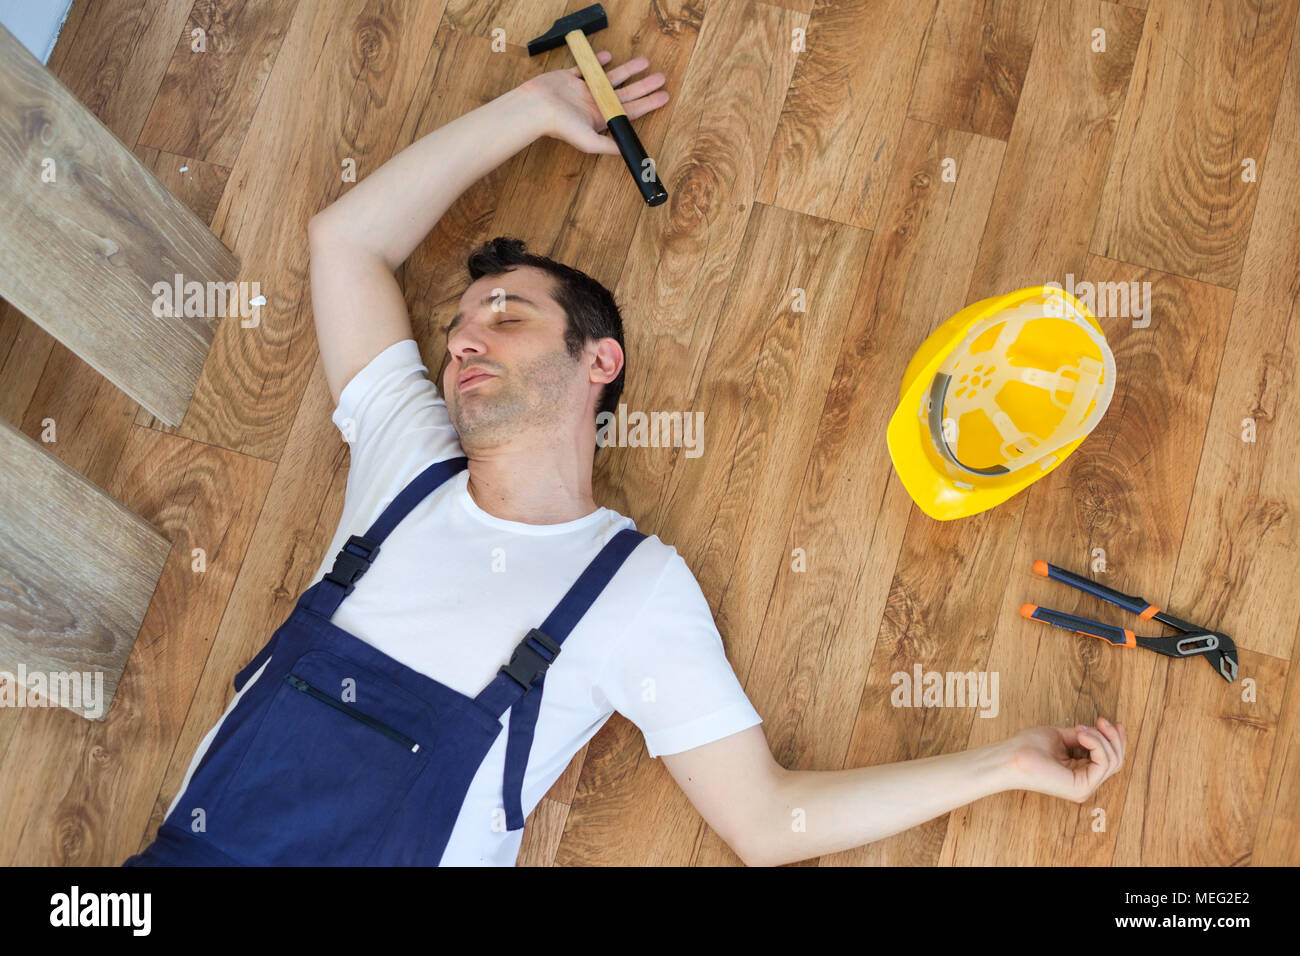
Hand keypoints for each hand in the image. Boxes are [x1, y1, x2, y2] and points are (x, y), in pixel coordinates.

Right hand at [522, 51, 668, 154]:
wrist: (536, 107)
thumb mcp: (589, 141)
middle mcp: (595, 104)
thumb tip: (629, 154)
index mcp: (601, 118)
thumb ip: (610, 146)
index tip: (664, 96)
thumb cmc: (560, 126)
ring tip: (644, 62)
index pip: (631, 110)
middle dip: (644, 85)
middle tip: (661, 78)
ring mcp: (583, 89)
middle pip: (626, 93)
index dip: (649, 103)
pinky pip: (586, 67)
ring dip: (627, 70)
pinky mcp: (570, 77)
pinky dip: (597, 62)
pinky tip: (609, 57)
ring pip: (611, 78)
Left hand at [1004, 717, 1126, 802]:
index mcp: (1080, 772)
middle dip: (1113, 737)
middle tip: (1101, 721)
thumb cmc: (1028, 747)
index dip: (1116, 740)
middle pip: (1116, 760)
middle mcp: (1085, 782)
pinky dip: (1096, 744)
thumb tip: (1099, 730)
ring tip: (1081, 729)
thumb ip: (1082, 737)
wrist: (1011, 756)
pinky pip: (1103, 763)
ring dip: (1100, 738)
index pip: (1110, 759)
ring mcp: (1084, 787)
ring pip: (1112, 760)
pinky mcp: (1081, 788)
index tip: (1112, 722)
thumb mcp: (1061, 737)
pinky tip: (1081, 734)